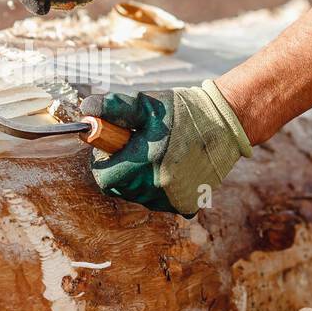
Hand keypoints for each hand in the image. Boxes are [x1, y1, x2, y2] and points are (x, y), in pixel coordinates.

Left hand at [80, 80, 251, 215]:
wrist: (225, 124)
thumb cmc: (182, 111)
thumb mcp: (146, 105)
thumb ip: (114, 108)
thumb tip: (86, 111)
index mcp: (143, 164)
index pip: (104, 178)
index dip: (104, 161)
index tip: (115, 147)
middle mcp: (157, 188)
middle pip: (120, 188)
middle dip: (121, 169)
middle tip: (137, 147)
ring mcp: (172, 200)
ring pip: (139, 196)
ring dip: (140, 179)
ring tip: (157, 155)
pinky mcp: (187, 205)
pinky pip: (161, 202)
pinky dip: (160, 188)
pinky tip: (172, 168)